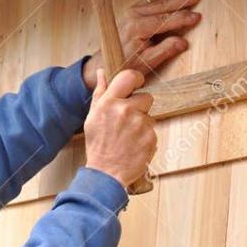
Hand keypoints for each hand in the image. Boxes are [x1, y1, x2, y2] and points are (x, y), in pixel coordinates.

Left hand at [81, 0, 202, 89]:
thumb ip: (164, 51)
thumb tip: (183, 43)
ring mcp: (134, 9)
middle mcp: (135, 15)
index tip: (197, 17)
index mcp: (137, 28)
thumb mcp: (146, 63)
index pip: (164, 20)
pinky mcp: (135, 8)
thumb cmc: (126, 64)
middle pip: (163, 3)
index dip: (182, 18)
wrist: (107, 61)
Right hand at [83, 66, 156, 189]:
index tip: (137, 85)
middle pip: (146, 97)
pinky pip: (153, 131)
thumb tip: (101, 73)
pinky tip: (134, 146)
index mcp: (109, 102)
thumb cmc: (98, 145)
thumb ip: (100, 93)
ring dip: (142, 125)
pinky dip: (146, 138)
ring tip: (129, 138)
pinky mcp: (151, 138)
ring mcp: (140, 125)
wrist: (106, 174)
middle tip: (128, 122)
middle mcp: (126, 110)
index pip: (129, 76)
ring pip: (150, 116)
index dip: (136, 79)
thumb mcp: (92, 117)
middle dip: (140, 107)